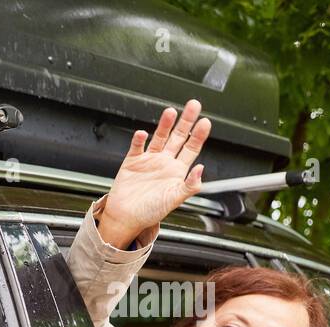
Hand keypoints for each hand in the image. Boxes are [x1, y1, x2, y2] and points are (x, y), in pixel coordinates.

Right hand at [99, 99, 210, 249]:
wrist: (125, 218)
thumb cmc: (149, 212)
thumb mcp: (174, 200)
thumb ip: (189, 185)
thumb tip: (201, 169)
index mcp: (177, 171)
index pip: (191, 148)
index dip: (198, 135)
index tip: (205, 122)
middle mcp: (165, 163)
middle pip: (178, 137)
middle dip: (186, 121)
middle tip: (194, 105)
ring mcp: (149, 161)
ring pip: (159, 137)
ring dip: (165, 125)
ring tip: (170, 112)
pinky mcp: (132, 162)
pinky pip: (137, 147)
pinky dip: (139, 140)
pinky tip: (142, 134)